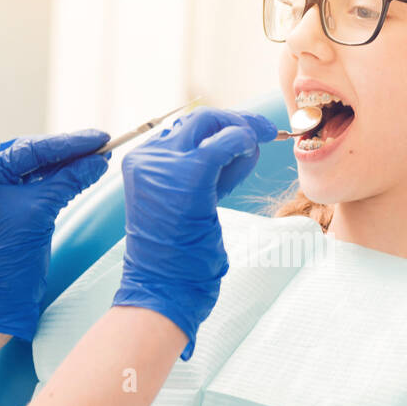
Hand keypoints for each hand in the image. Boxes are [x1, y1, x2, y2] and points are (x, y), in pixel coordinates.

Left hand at [0, 130, 111, 340]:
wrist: (3, 293)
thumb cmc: (11, 254)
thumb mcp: (42, 210)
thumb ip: (69, 180)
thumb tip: (99, 160)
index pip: (32, 149)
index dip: (68, 143)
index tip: (98, 138)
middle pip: (37, 154)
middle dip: (70, 151)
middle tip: (102, 144)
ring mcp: (4, 192)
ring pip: (43, 168)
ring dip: (71, 164)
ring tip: (100, 157)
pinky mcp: (19, 206)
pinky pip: (45, 184)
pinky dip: (66, 179)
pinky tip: (85, 173)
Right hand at [112, 107, 276, 360]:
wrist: (163, 286)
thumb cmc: (179, 256)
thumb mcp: (187, 203)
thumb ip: (206, 172)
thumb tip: (242, 144)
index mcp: (140, 162)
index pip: (185, 129)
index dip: (221, 126)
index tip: (247, 134)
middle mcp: (147, 157)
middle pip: (198, 119)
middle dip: (237, 120)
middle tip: (266, 131)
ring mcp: (164, 164)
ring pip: (211, 123)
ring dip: (243, 129)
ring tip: (265, 141)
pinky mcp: (188, 175)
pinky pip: (225, 142)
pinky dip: (245, 142)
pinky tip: (253, 152)